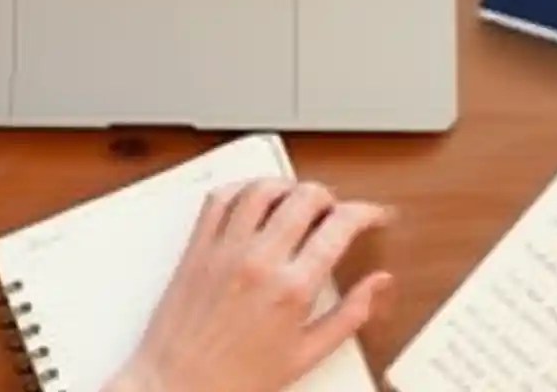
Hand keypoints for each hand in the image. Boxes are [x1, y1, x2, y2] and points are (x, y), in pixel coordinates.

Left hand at [105, 180, 394, 391]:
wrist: (178, 386)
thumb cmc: (237, 379)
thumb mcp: (306, 355)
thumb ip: (350, 315)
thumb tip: (378, 283)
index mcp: (292, 289)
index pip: (340, 226)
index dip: (366, 212)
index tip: (372, 215)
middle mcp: (258, 261)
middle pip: (305, 197)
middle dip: (330, 197)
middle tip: (335, 210)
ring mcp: (224, 250)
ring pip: (263, 189)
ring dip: (288, 186)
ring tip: (298, 199)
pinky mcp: (197, 248)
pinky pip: (220, 199)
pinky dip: (243, 188)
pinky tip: (255, 199)